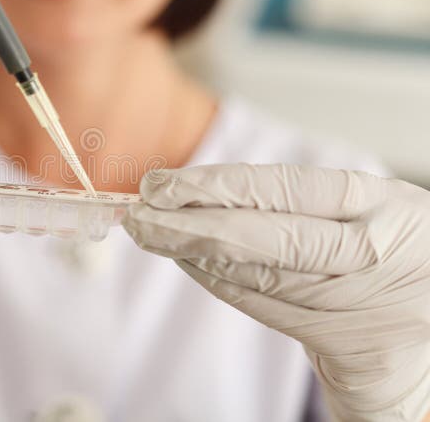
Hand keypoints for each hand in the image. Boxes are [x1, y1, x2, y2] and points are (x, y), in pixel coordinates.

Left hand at [123, 164, 429, 420]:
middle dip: (190, 224)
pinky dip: (220, 282)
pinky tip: (186, 263)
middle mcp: (371, 250)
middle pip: (264, 235)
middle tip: (138, 214)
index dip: (217, 186)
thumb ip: (295, 201)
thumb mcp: (366, 211)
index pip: (285, 188)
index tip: (162, 184)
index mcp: (379, 204)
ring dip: (193, 253)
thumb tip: (199, 191)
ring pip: (259, 272)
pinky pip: (267, 306)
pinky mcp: (344, 343)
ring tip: (149, 234)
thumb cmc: (390, 256)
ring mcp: (359, 300)